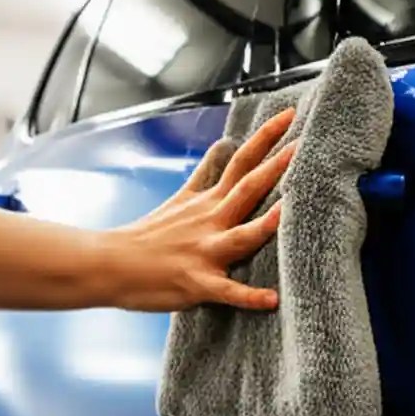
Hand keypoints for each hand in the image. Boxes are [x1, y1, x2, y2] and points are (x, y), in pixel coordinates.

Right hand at [101, 109, 295, 311]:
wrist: (111, 264)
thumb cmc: (148, 234)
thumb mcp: (180, 198)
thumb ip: (206, 174)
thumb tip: (222, 145)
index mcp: (209, 201)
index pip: (241, 161)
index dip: (266, 138)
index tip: (291, 115)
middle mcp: (210, 221)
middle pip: (247, 188)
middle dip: (276, 167)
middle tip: (302, 145)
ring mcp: (204, 252)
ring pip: (241, 237)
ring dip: (265, 226)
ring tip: (288, 214)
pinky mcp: (197, 283)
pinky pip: (227, 292)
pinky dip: (249, 297)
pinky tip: (271, 300)